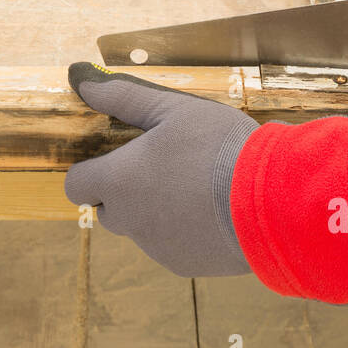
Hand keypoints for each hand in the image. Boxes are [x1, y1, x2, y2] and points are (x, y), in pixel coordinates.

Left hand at [64, 62, 258, 276]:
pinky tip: (214, 211)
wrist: (272, 201)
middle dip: (125, 193)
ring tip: (197, 187)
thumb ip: (124, 98)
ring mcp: (156, 247)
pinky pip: (171, 247)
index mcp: (120, 180)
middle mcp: (129, 220)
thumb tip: (81, 82)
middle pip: (108, 210)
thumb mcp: (173, 109)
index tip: (117, 158)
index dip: (90, 171)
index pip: (76, 185)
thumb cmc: (219, 146)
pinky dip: (183, 231)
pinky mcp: (185, 265)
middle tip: (163, 169)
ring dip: (156, 212)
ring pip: (142, 229)